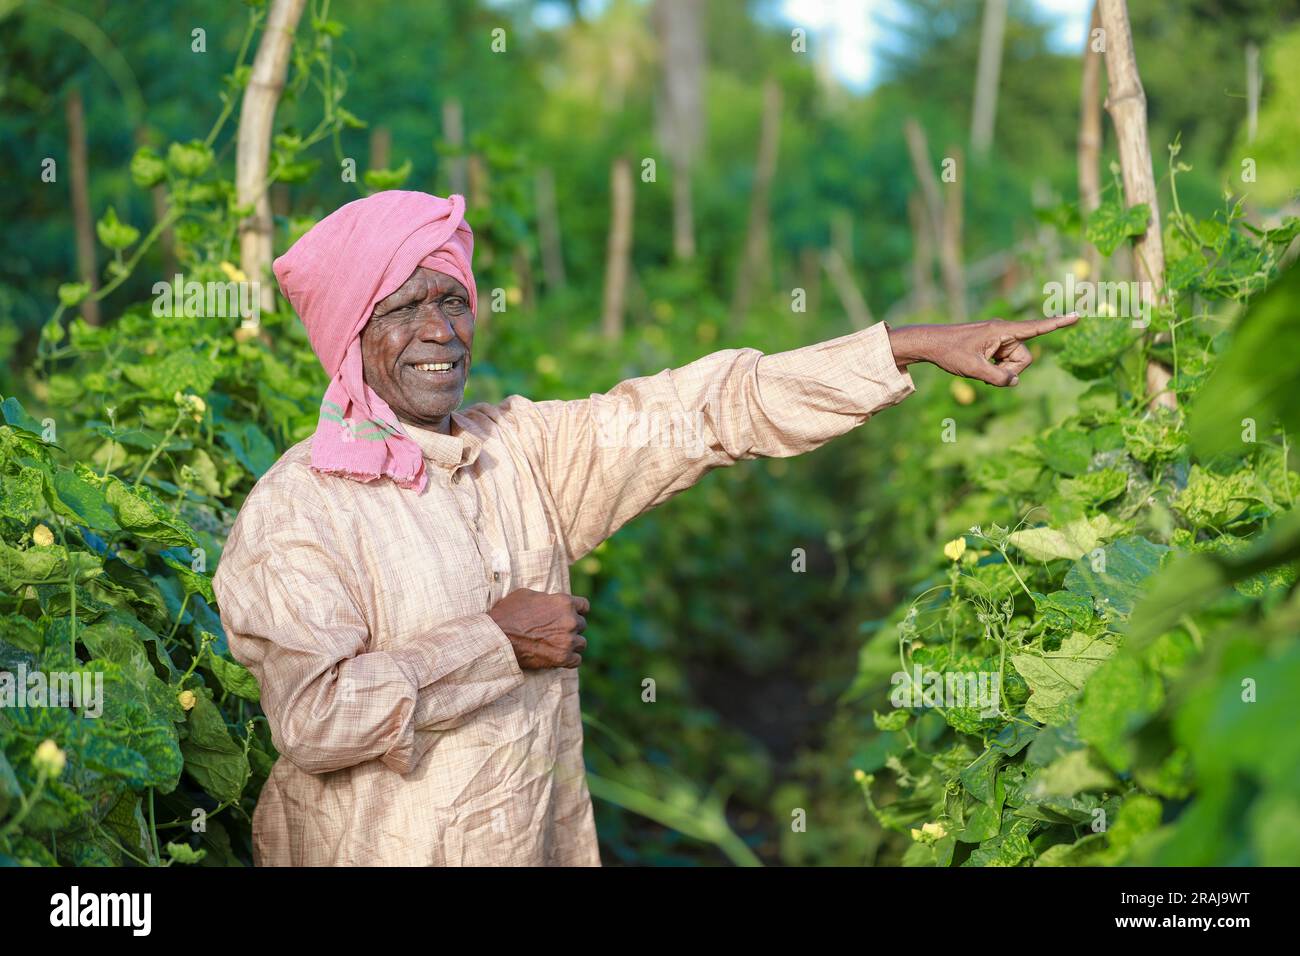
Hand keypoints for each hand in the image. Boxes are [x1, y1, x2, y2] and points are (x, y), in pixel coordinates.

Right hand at [488, 587, 588, 668]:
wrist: (497, 637)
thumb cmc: (508, 613)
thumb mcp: (527, 595)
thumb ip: (547, 598)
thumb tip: (551, 601)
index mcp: (564, 602)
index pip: (584, 606)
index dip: (577, 610)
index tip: (569, 616)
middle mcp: (570, 620)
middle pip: (582, 625)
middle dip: (571, 628)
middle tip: (556, 632)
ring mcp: (568, 640)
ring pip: (581, 643)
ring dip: (571, 644)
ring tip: (557, 645)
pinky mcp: (562, 657)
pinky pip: (577, 660)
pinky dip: (569, 660)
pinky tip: (559, 657)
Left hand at [886, 315, 1077, 386]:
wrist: (930, 344)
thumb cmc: (950, 353)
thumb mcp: (974, 369)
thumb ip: (997, 378)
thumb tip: (1014, 382)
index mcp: (1002, 331)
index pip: (1036, 328)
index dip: (1057, 324)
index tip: (1078, 316)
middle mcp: (1004, 332)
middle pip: (1024, 358)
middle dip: (1011, 370)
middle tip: (988, 373)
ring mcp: (999, 339)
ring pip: (1014, 363)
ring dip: (1001, 371)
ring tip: (980, 369)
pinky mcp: (993, 346)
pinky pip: (1004, 363)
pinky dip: (995, 369)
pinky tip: (979, 368)